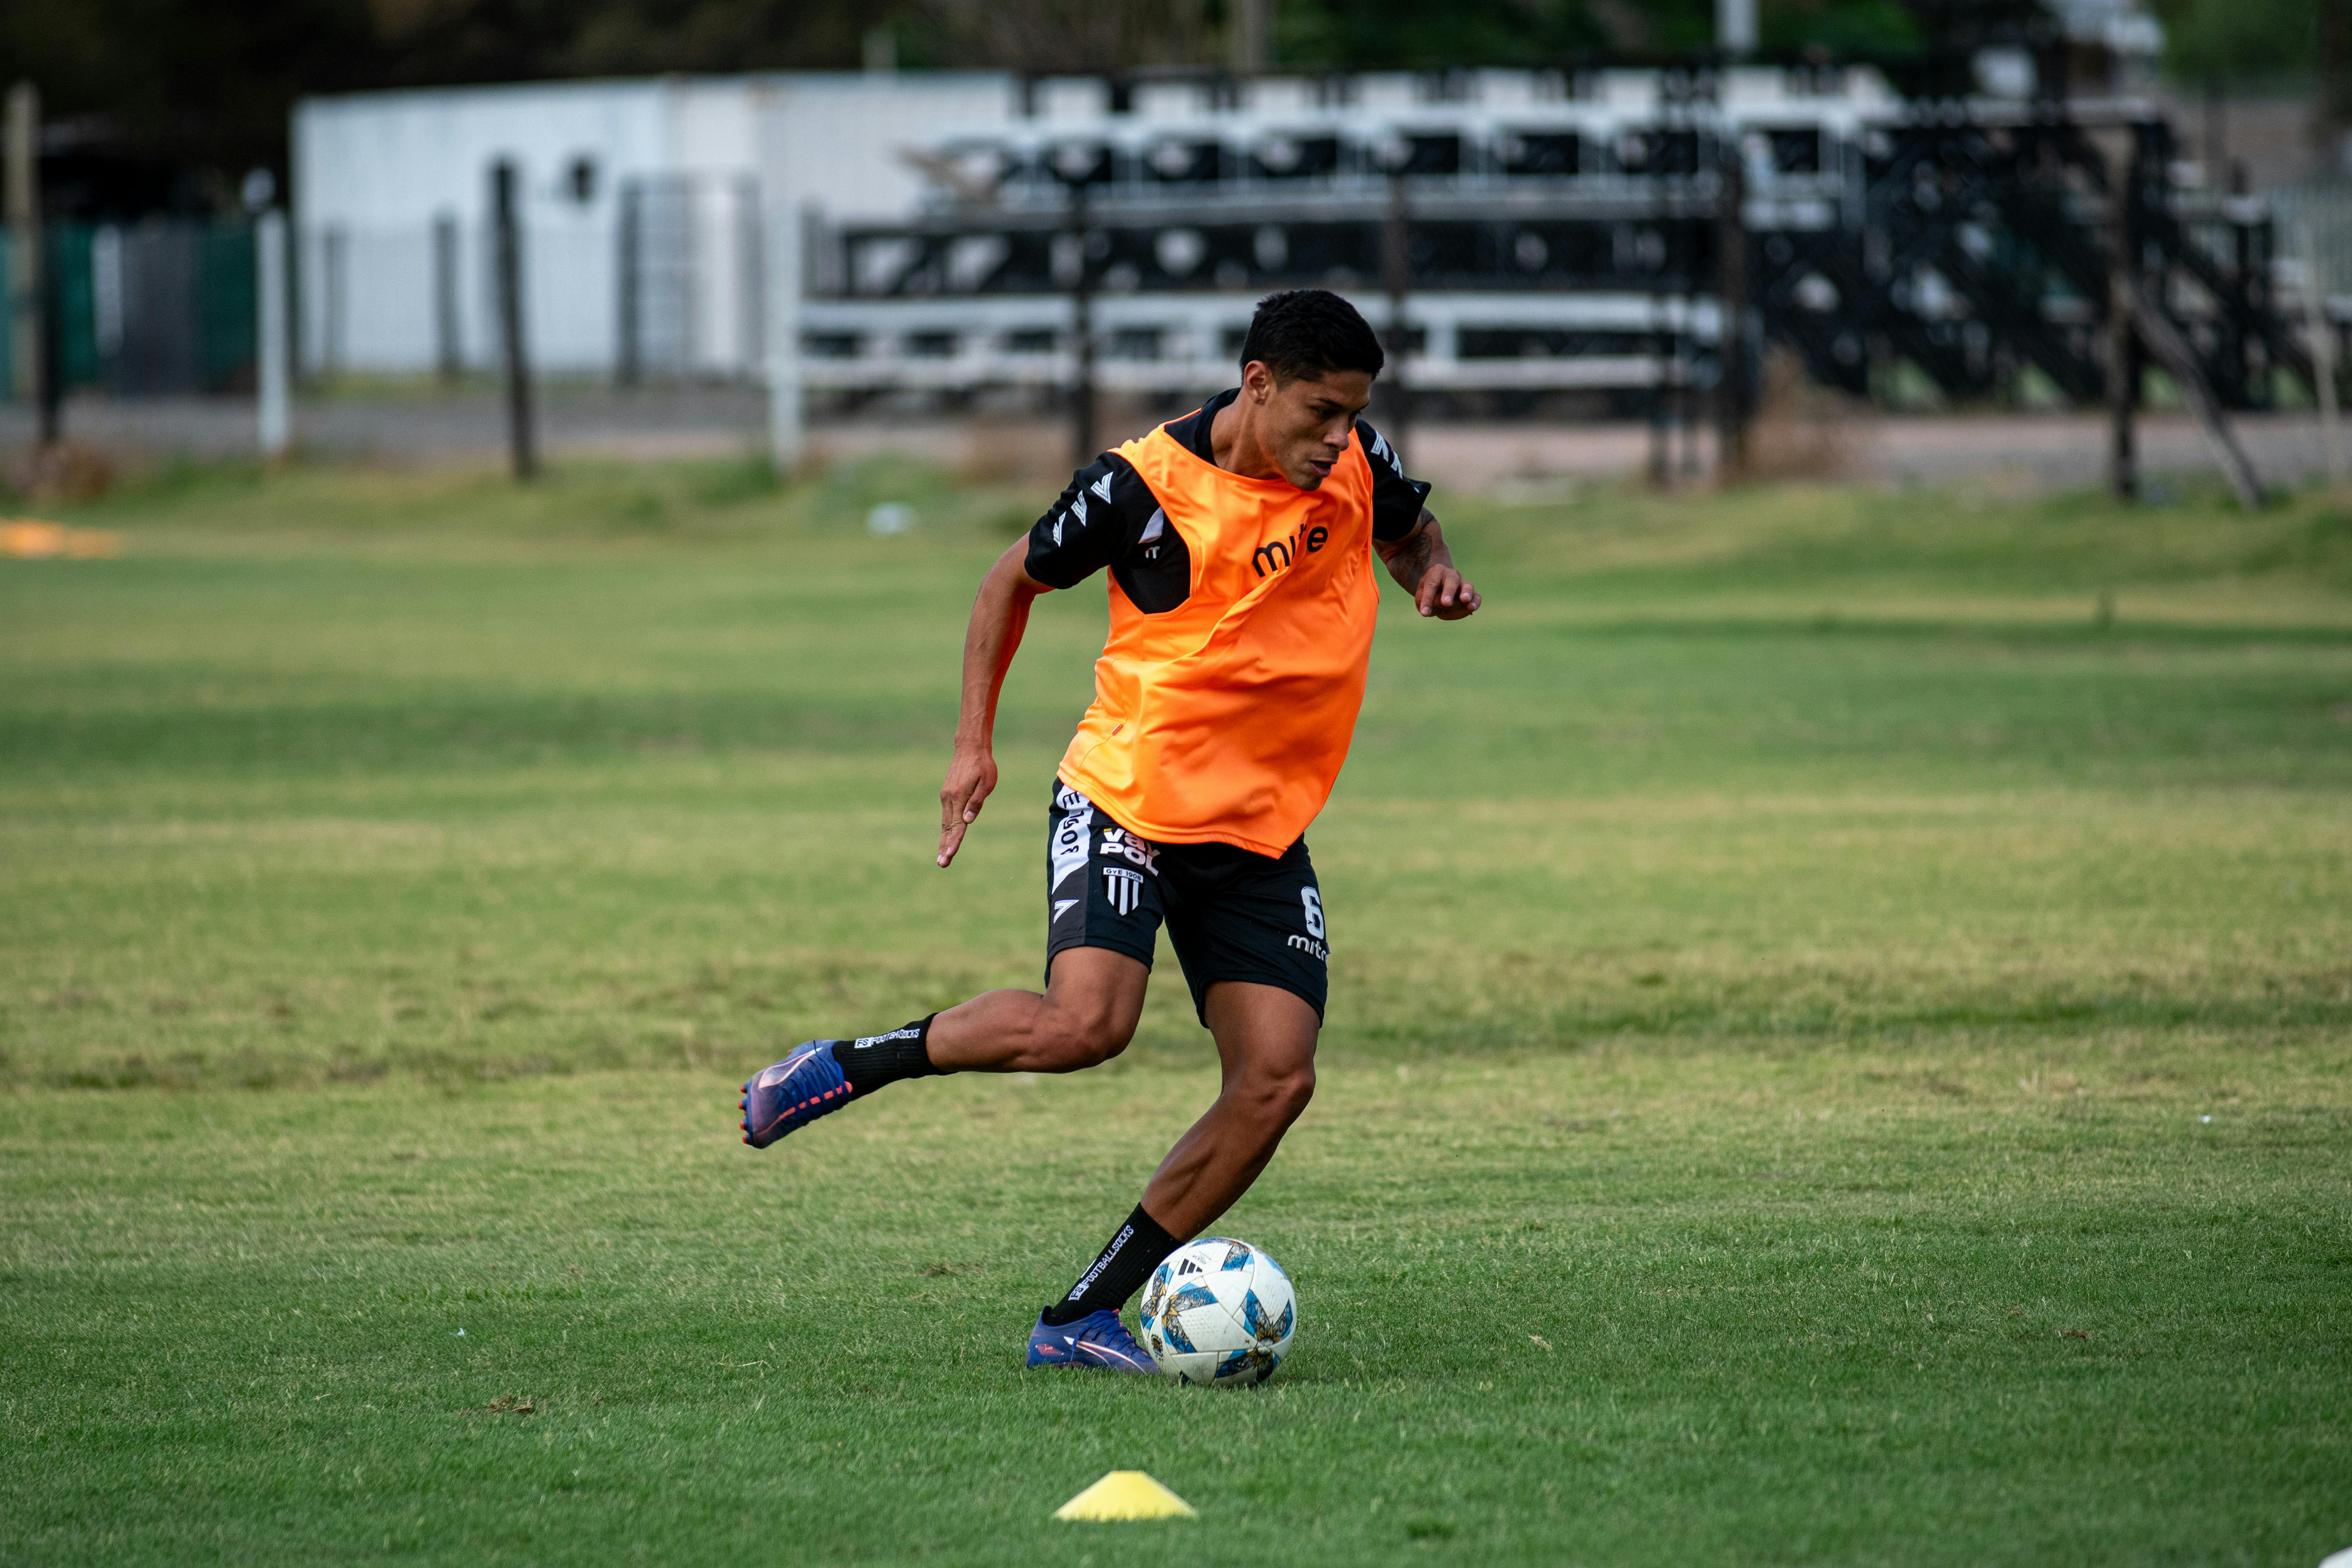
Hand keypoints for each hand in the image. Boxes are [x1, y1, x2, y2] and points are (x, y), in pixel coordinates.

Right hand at [937, 742, 997, 866]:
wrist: (970, 747)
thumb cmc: (982, 765)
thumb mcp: (986, 782)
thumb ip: (977, 801)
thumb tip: (968, 821)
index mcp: (959, 797)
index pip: (957, 825)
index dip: (954, 842)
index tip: (950, 856)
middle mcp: (949, 799)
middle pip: (948, 828)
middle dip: (945, 847)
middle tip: (942, 864)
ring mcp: (946, 796)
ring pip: (945, 823)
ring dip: (944, 840)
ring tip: (943, 856)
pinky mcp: (947, 794)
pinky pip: (946, 816)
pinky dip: (945, 829)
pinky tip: (947, 838)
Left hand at [1415, 564, 1481, 619]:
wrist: (1440, 596)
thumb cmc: (1429, 595)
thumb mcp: (1421, 598)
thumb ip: (1425, 600)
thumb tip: (1437, 604)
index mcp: (1436, 573)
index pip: (1431, 584)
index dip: (1428, 598)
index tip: (1424, 613)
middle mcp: (1451, 575)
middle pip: (1451, 581)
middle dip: (1449, 591)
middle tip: (1446, 603)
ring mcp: (1463, 584)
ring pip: (1466, 586)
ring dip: (1466, 592)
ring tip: (1464, 599)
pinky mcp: (1473, 594)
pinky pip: (1476, 596)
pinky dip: (1475, 601)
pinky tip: (1471, 607)